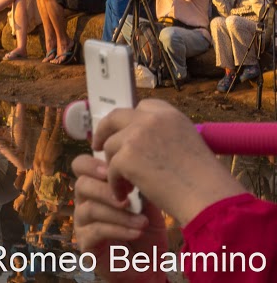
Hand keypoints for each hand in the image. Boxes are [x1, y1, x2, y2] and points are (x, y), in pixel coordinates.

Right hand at [72, 153, 168, 259]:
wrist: (150, 267)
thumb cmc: (147, 234)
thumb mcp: (148, 207)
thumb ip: (139, 188)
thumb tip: (137, 168)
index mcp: (96, 187)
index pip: (81, 166)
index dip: (92, 164)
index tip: (115, 169)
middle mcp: (84, 202)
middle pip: (81, 184)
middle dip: (105, 189)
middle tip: (127, 197)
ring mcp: (83, 223)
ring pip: (90, 208)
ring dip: (119, 214)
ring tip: (142, 222)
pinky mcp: (86, 244)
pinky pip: (96, 231)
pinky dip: (118, 230)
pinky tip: (136, 232)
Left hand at [86, 99, 245, 233]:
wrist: (208, 199)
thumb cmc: (204, 181)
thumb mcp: (187, 144)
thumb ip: (162, 136)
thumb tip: (137, 141)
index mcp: (169, 114)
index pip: (141, 107)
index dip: (129, 120)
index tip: (122, 130)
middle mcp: (150, 119)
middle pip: (115, 117)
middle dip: (104, 131)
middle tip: (97, 145)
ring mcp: (136, 136)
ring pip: (110, 146)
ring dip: (114, 165)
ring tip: (125, 184)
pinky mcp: (126, 156)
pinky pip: (110, 169)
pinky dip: (115, 184)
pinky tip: (123, 195)